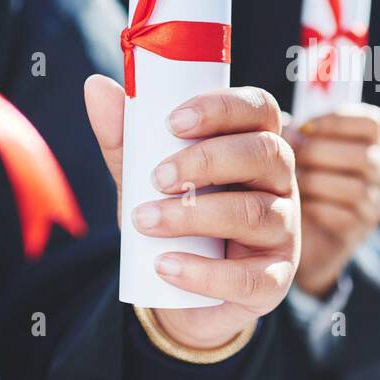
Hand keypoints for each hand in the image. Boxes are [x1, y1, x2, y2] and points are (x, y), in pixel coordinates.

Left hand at [84, 77, 299, 350]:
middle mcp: (278, 182)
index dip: (222, 108)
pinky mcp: (274, 279)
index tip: (172, 122)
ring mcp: (283, 231)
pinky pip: (252, 276)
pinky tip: (167, 265)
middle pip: (266, 153)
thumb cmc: (172, 222)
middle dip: (208, 160)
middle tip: (156, 177)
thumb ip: (125, 139)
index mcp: (255, 144)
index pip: (259, 109)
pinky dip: (205, 273)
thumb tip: (96, 87)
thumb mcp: (144, 179)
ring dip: (195, 215)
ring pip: (256, 213)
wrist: (177, 292)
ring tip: (146, 221)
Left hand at [284, 104, 379, 296]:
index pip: (372, 123)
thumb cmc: (294, 179)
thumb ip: (293, 133)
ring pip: (357, 189)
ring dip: (316, 183)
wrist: (290, 233)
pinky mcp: (359, 232)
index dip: (338, 121)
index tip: (306, 126)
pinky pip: (344, 218)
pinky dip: (316, 209)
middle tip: (289, 156)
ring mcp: (375, 205)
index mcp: (371, 144)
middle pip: (366, 156)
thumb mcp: (293, 149)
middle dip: (320, 153)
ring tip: (291, 183)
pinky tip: (299, 207)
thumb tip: (285, 127)